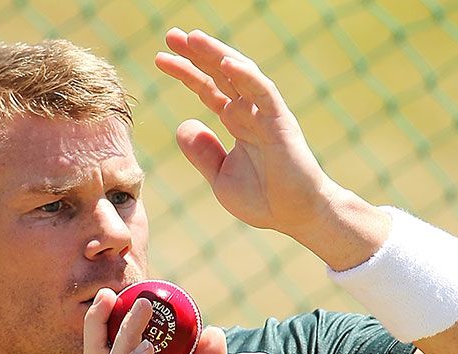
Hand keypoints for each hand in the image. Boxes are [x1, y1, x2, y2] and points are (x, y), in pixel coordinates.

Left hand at [155, 29, 389, 268]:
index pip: (208, 89)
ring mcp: (265, 114)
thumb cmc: (264, 200)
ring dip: (217, 54)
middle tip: (171, 34)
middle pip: (220, 74)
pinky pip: (263, 92)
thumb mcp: (220, 178)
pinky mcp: (280, 122)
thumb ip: (202, 153)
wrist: (296, 215)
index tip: (161, 59)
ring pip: (240, 74)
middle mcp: (250, 112)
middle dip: (196, 53)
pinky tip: (226, 63)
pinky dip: (246, 76)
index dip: (186, 73)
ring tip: (192, 39)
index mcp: (236, 122)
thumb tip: (182, 125)